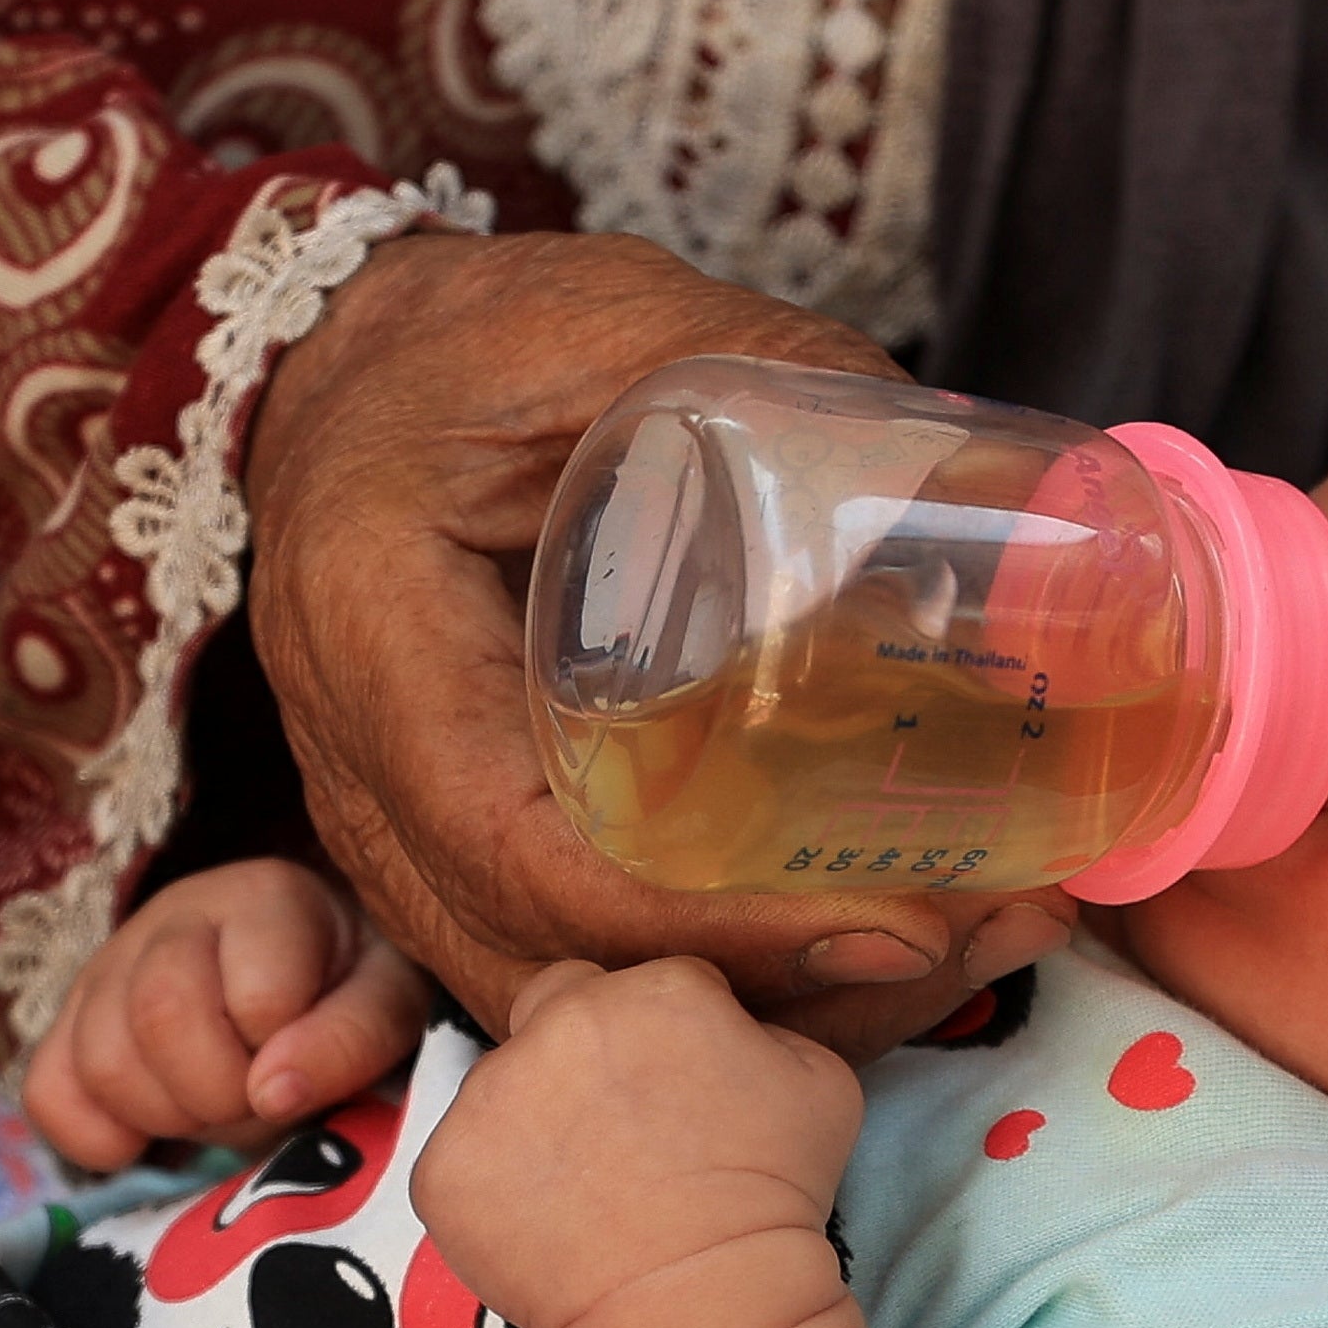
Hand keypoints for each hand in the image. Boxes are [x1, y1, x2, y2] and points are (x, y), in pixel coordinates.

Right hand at [20, 855, 432, 1171]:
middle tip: (256, 1102)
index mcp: (263, 899)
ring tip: (212, 1108)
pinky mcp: (67, 1021)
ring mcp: (107, 967)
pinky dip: (95, 1137)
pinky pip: (46, 1094)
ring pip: (100, 1061)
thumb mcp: (390, 1006)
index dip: (286, 1062)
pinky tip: (149, 1134)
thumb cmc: (350, 992)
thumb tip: (271, 1089)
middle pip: (159, 1017)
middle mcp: (172, 917)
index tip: (307, 1070)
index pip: (257, 998)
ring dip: (164, 1117)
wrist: (303, 979)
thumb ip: (351, 1038)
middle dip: (219, 1094)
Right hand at [244, 228, 1077, 1056]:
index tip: (893, 921)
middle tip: (979, 938)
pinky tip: (866, 940)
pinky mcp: (457, 863)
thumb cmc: (460, 346)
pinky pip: (580, 968)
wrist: (346, 385)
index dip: (708, 926)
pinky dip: (722, 985)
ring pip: (573, 1000)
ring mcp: (399, 845)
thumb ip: (774, 376)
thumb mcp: (604, 318)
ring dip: (767, 1009)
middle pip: (562, 970)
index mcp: (378, 647)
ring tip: (962, 947)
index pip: (528, 857)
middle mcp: (364, 786)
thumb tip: (981, 478)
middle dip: (781, 995)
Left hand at [409, 957, 863, 1327]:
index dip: (657, 1038)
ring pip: (501, 1087)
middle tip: (613, 1135)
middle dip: (578, 1054)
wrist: (702, 1305)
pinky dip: (491, 1191)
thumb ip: (762, 1025)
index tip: (672, 1094)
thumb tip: (729, 1024)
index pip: (640, 986)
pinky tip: (544, 1230)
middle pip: (553, 1012)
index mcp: (653, 989)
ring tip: (583, 1195)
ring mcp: (490, 1092)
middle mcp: (560, 1022)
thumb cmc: (774, 1198)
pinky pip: (461, 1162)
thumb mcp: (818, 1082)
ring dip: (531, 1122)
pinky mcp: (444, 1164)